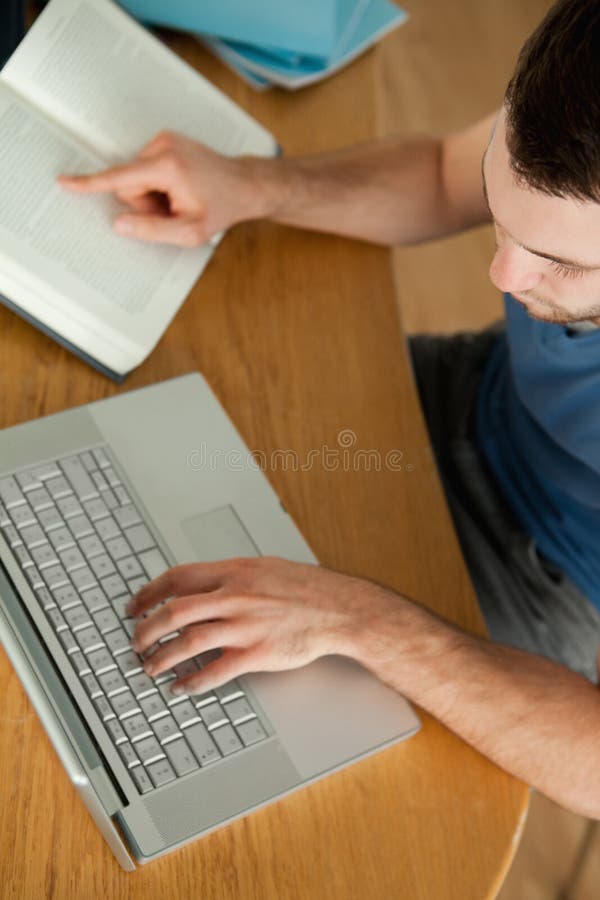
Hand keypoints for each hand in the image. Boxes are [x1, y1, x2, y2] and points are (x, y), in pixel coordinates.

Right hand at [58, 131, 272, 246]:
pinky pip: (146, 170)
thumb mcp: (190, 231)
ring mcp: (165, 140)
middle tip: (174, 210)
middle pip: (128, 185)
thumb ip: (153, 230)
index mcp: (167, 167)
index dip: (89, 184)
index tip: (65, 182)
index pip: (119, 179)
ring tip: (180, 199)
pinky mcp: (167, 140)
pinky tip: (181, 188)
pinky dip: (159, 184)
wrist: (245, 184)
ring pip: (136, 179)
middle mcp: (163, 146)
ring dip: (154, 196)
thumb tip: (120, 223)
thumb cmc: (222, 207)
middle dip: (145, 204)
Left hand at [127, 556, 396, 695]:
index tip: (135, 606)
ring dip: (161, 658)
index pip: (176, 578)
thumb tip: (200, 583)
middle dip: (146, 630)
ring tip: (149, 667)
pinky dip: (191, 682)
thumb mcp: (263, 567)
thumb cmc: (305, 588)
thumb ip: (231, 575)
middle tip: (135, 643)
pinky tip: (181, 687)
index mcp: (233, 572)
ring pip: (187, 642)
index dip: (148, 593)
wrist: (338, 609)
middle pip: (174, 612)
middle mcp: (234, 596)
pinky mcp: (256, 654)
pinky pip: (214, 671)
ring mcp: (244, 626)